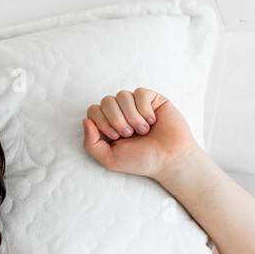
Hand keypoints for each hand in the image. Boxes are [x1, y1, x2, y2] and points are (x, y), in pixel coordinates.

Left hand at [82, 88, 197, 178]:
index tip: (115, 137)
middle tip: (129, 134)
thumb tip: (85, 120)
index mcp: (108, 124)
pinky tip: (152, 121)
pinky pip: (140, 93)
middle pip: (106, 101)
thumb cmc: (141, 160)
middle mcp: (121, 112)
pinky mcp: (152, 99)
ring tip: (143, 130)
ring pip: (122, 95)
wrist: (169, 159)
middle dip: (116, 119)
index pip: (93, 110)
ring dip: (132, 116)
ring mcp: (136, 104)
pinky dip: (144, 109)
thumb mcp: (109, 159)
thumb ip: (90, 143)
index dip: (101, 122)